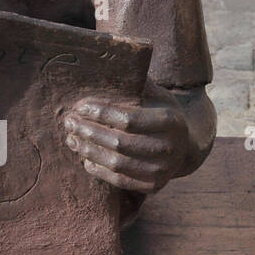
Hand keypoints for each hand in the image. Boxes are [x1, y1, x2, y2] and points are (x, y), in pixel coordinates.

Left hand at [63, 90, 189, 194]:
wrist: (185, 149)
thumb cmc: (162, 116)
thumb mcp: (157, 96)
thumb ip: (135, 85)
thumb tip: (106, 67)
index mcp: (171, 121)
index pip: (128, 119)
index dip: (101, 113)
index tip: (80, 107)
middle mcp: (169, 148)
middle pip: (119, 142)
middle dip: (89, 131)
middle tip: (69, 122)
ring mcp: (162, 171)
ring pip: (116, 163)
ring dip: (88, 151)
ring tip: (71, 139)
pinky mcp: (153, 187)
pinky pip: (119, 180)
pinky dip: (98, 169)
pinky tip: (85, 157)